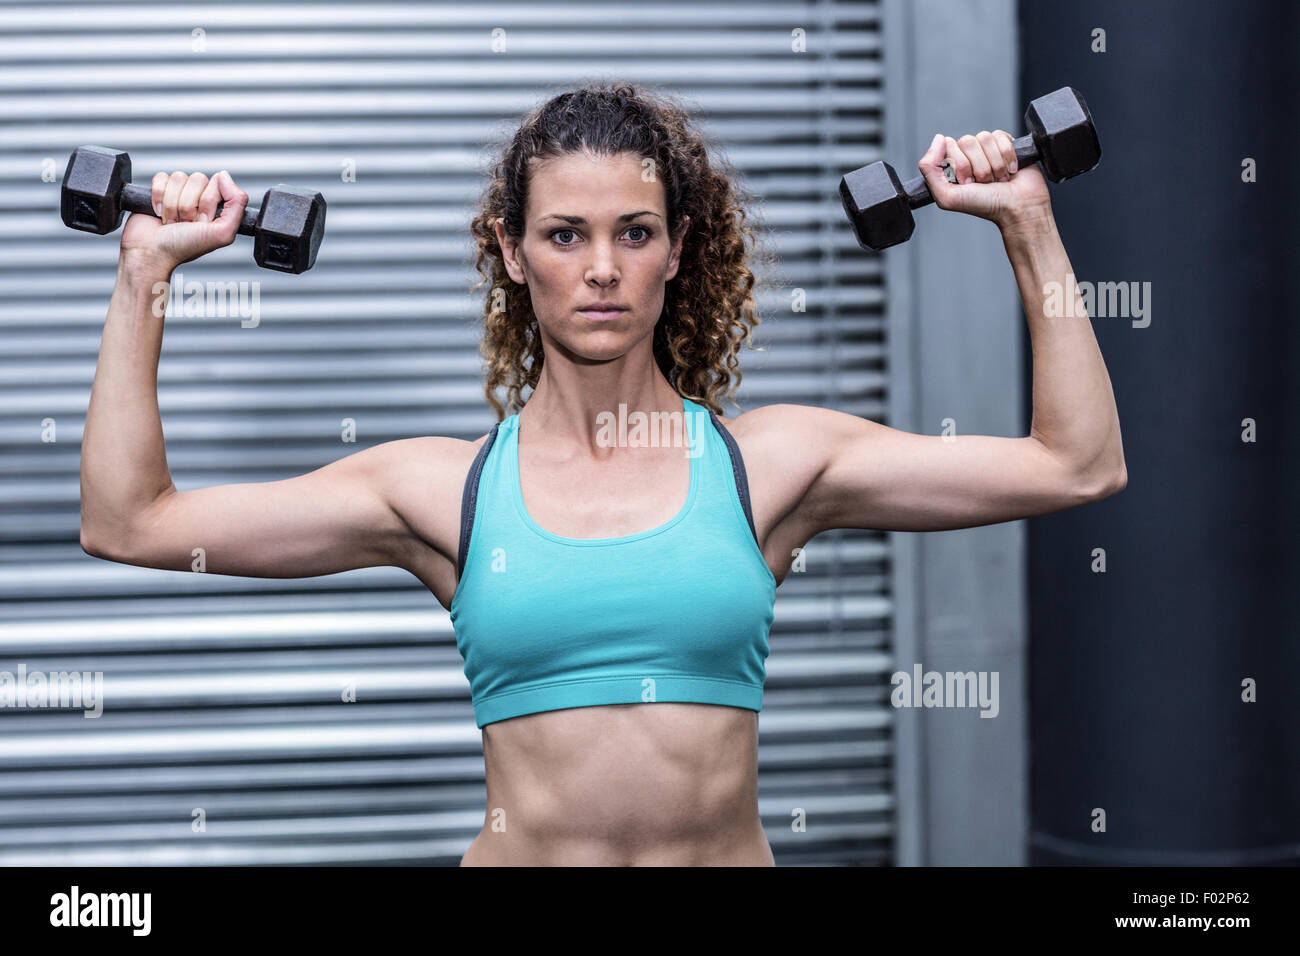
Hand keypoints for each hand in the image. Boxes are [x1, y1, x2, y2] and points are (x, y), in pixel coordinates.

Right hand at [119, 169, 248, 270]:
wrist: (152, 252)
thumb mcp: (223, 233)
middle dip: (189, 205)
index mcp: (218, 207)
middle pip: (198, 179)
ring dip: (173, 204)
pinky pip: (161, 177)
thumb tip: (224, 175)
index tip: (202, 221)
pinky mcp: (159, 190)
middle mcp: (200, 198)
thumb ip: (236, 204)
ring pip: (179, 178)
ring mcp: (179, 194)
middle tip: (186, 223)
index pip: (218, 183)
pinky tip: (159, 213)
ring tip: (173, 222)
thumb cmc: (185, 247)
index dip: (208, 202)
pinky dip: (159, 196)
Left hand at [917, 131, 1052, 232]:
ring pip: (985, 138)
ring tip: (997, 179)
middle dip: (978, 167)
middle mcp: (968, 155)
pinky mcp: (1006, 143)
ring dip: (993, 164)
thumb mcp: (947, 197)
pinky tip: (1009, 170)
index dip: (960, 165)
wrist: (1018, 207)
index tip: (967, 184)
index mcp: (952, 165)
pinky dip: (1007, 156)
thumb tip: (938, 138)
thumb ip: (930, 170)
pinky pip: (1001, 136)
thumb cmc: (984, 205)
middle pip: (967, 141)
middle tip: (984, 183)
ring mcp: (987, 149)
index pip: (948, 145)